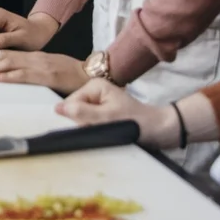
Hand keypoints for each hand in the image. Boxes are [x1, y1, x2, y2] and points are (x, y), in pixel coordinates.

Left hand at [0, 50, 89, 93]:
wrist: (88, 73)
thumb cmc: (68, 72)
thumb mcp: (46, 67)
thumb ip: (29, 69)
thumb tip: (11, 75)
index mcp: (32, 56)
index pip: (5, 54)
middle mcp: (32, 58)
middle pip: (2, 57)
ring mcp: (38, 65)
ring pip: (8, 63)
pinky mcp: (45, 75)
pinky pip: (22, 74)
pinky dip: (7, 76)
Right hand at [56, 78, 179, 146]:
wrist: (162, 131)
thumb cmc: (138, 123)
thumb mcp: (108, 119)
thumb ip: (82, 113)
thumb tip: (58, 109)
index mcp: (94, 85)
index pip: (70, 103)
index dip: (75, 119)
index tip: (89, 129)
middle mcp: (95, 90)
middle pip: (75, 110)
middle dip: (82, 124)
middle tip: (100, 132)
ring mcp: (100, 101)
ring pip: (82, 118)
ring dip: (89, 129)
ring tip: (105, 134)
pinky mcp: (104, 112)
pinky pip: (90, 122)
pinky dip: (95, 130)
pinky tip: (106, 134)